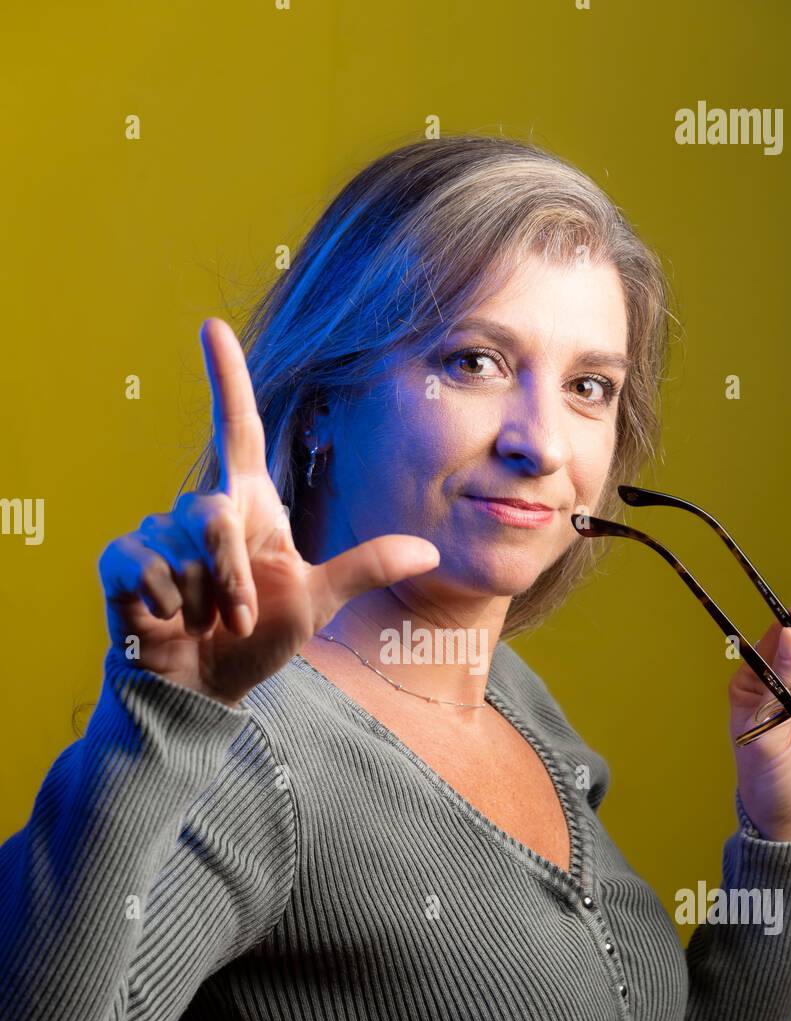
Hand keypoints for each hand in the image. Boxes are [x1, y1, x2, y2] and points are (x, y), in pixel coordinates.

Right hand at [98, 318, 439, 705]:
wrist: (203, 687)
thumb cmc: (255, 640)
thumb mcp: (317, 602)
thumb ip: (365, 568)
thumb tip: (431, 551)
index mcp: (248, 505)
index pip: (238, 427)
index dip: (226, 377)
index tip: (213, 326)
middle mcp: (201, 508)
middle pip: (212, 513)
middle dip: (229, 576)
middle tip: (240, 620)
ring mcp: (157, 532)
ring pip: (181, 550)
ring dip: (202, 600)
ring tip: (202, 624)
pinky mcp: (122, 560)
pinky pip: (143, 566)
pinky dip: (162, 601)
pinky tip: (164, 619)